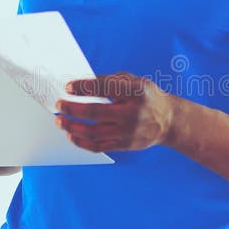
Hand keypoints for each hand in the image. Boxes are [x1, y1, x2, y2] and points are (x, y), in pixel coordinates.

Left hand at [55, 72, 173, 153]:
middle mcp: (132, 113)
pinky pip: (99, 146)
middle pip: (95, 112)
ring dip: (72, 127)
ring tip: (60, 121)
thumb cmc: (147, 97)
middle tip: (59, 105)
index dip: (84, 87)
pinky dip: (82, 142)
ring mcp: (129, 132)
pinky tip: (71, 135)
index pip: (106, 87)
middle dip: (72, 109)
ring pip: (94, 133)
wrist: (169, 121)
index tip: (68, 87)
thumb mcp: (135, 81)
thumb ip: (111, 81)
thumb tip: (82, 85)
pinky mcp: (125, 145)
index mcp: (136, 92)